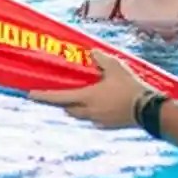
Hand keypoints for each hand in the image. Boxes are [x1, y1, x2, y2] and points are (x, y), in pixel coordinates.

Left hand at [28, 49, 153, 127]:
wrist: (148, 110)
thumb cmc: (130, 87)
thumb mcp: (116, 67)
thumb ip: (101, 59)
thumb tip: (92, 52)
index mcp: (86, 97)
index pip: (58, 97)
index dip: (43, 95)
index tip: (29, 94)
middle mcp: (88, 111)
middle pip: (67, 107)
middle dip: (60, 101)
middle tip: (56, 93)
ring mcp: (97, 120)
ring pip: (79, 114)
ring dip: (75, 107)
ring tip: (79, 97)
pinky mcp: (106, 126)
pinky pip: (92, 118)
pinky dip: (90, 112)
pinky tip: (99, 105)